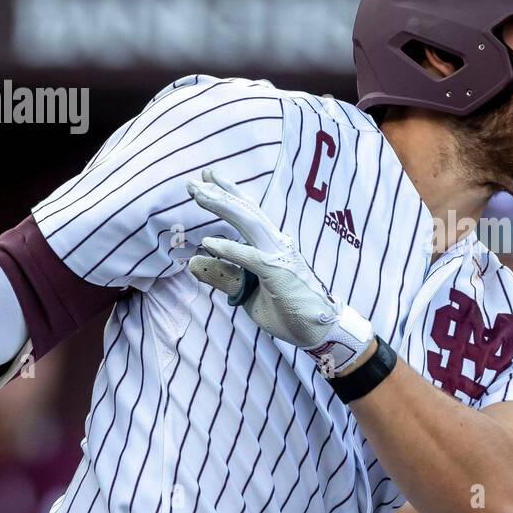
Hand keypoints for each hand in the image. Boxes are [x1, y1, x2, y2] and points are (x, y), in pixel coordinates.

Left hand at [186, 169, 372, 376]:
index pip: (248, 214)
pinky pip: (252, 257)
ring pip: (249, 223)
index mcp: (271, 246)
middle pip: (246, 211)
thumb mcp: (248, 294)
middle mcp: (277, 244)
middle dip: (219, 193)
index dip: (227, 195)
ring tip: (199, 194)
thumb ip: (224, 277)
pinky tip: (209, 242)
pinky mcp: (280, 273)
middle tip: (194, 181)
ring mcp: (280, 256)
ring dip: (223, 207)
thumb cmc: (288, 312)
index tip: (205, 180)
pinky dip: (230, 249)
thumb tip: (193, 261)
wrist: (319, 332)